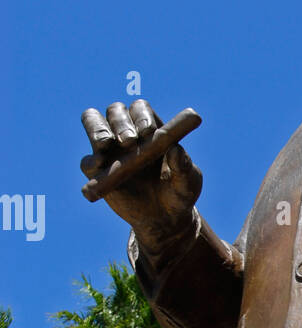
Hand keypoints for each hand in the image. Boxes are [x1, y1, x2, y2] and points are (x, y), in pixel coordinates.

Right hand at [81, 100, 201, 255]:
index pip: (140, 109)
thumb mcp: (188, 182)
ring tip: (105, 143)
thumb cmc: (179, 192)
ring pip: (92, 122)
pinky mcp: (98, 172)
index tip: (148, 132)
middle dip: (120, 122)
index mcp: (151, 127)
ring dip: (97, 129)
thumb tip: (176, 151)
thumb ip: (184, 166)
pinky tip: (99, 166)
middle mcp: (127, 132)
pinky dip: (90, 162)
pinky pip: (87, 162)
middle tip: (130, 142)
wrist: (164, 219)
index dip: (141, 116)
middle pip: (115, 111)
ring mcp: (109, 150)